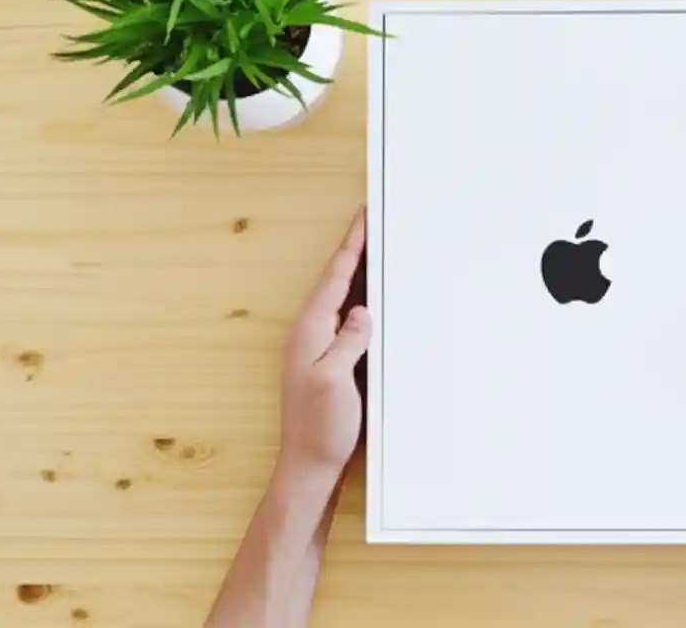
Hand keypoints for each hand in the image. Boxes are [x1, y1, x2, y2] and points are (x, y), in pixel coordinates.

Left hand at [279, 207, 369, 475]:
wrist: (308, 466)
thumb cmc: (320, 428)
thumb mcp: (335, 380)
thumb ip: (347, 341)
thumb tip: (361, 311)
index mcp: (310, 331)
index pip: (334, 278)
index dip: (352, 246)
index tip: (364, 218)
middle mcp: (310, 334)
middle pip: (336, 282)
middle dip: (356, 251)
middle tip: (373, 224)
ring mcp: (318, 349)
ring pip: (342, 300)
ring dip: (359, 276)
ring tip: (377, 252)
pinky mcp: (329, 363)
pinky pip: (347, 322)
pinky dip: (362, 304)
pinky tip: (375, 303)